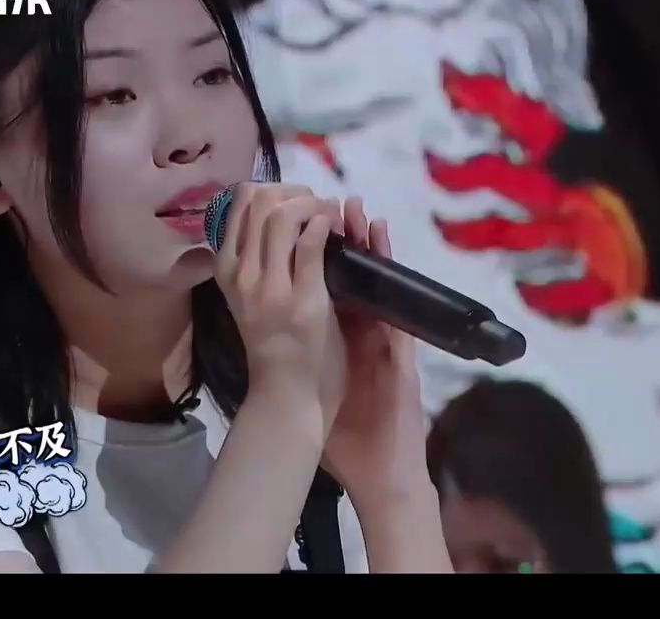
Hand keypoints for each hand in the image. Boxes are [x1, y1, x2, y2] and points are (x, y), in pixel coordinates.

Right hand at [213, 182, 349, 436]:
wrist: (284, 390)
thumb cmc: (272, 341)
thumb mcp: (248, 294)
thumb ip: (252, 257)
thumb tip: (270, 214)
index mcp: (226, 268)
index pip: (239, 202)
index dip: (271, 189)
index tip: (292, 200)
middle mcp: (241, 272)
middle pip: (260, 201)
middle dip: (294, 191)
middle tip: (315, 203)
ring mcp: (270, 285)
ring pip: (282, 216)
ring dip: (312, 204)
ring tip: (328, 214)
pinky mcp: (304, 298)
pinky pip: (311, 244)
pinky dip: (325, 225)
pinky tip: (334, 228)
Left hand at [321, 197, 432, 516]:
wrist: (375, 459)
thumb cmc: (343, 424)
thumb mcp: (316, 380)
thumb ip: (301, 349)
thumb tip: (262, 323)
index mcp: (338, 332)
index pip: (324, 280)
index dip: (314, 249)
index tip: (298, 222)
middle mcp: (359, 326)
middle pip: (348, 269)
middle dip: (336, 231)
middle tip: (329, 200)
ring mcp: (380, 332)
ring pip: (372, 273)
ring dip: (364, 236)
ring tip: (355, 206)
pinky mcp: (397, 341)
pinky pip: (392, 291)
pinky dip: (385, 259)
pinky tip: (379, 233)